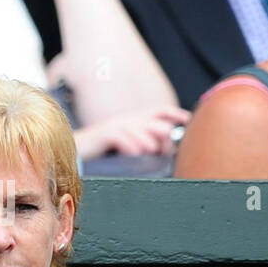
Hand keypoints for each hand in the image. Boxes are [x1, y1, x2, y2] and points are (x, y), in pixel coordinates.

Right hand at [73, 106, 190, 159]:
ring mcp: (117, 125)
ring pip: (145, 134)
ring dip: (149, 147)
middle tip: (161, 153)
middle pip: (158, 126)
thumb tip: (166, 149)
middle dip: (164, 141)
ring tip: (145, 154)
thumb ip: (147, 144)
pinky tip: (133, 154)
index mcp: (135, 119)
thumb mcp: (130, 144)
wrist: (78, 149)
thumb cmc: (104, 149)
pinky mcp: (106, 134)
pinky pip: (126, 140)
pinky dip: (133, 149)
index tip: (189, 119)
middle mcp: (129, 119)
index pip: (160, 111)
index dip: (175, 114)